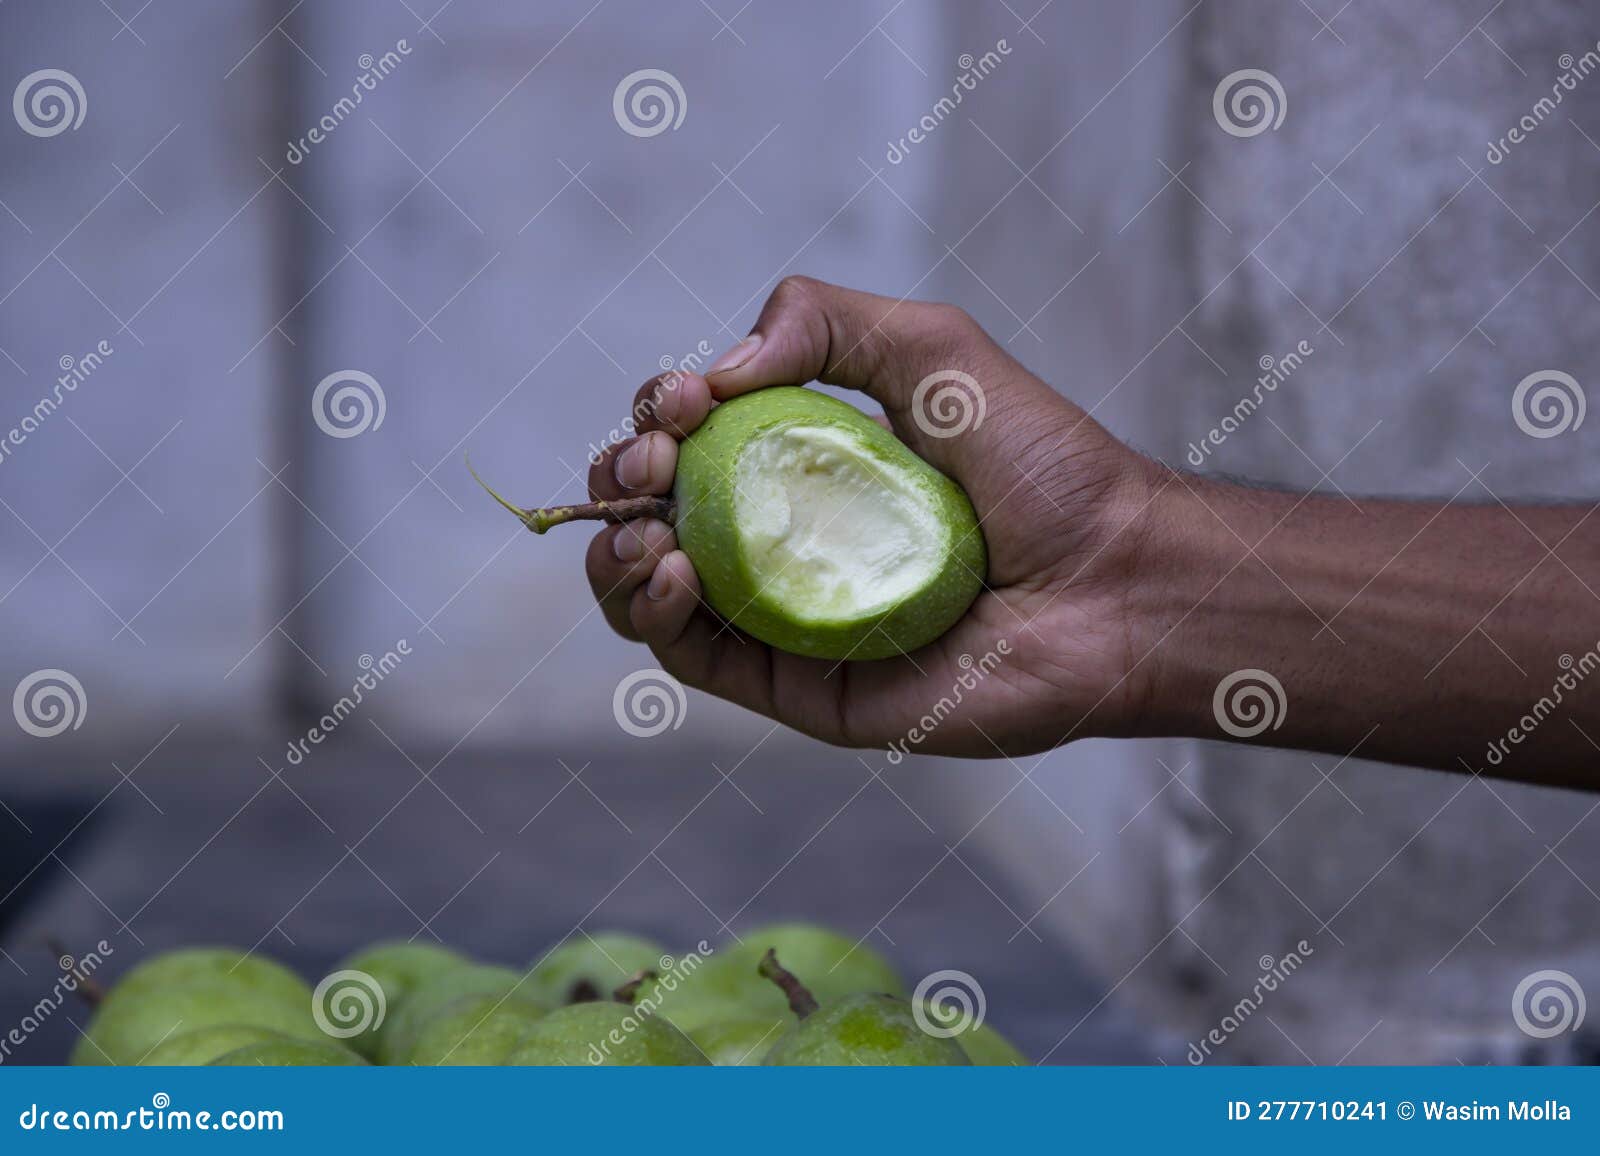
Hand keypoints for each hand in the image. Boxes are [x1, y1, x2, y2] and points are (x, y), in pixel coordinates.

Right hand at [584, 276, 1154, 756]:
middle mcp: (789, 541)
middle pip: (658, 515)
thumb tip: (717, 373)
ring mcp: (789, 619)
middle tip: (651, 466)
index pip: (693, 442)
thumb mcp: (932, 349)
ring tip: (644, 528)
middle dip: (625, 481)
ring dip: (618, 553)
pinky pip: (699, 661)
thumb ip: (824, 321)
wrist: (1112, 579)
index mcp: (809, 466)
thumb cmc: (1041, 466)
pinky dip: (659, 618)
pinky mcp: (799, 690)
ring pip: (655, 594)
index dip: (660, 418)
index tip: (679, 402)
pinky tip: (673, 570)